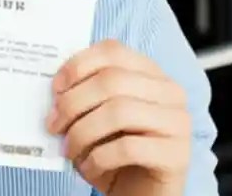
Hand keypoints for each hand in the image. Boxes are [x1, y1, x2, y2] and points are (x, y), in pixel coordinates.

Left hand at [48, 39, 189, 195]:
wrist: (141, 191)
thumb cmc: (114, 148)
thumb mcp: (97, 115)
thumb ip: (83, 95)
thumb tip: (53, 92)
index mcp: (150, 73)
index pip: (112, 50)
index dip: (77, 65)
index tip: (55, 89)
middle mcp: (170, 92)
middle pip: (111, 80)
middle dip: (72, 103)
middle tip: (53, 125)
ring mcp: (178, 123)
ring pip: (119, 112)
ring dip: (82, 132)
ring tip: (68, 150)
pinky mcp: (177, 155)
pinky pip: (128, 148)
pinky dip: (98, 158)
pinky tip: (89, 168)